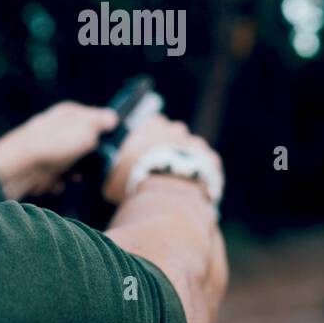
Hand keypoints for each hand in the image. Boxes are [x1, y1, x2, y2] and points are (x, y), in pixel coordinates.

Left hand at [0, 101, 117, 200]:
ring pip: (73, 162)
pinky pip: (59, 177)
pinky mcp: (40, 168)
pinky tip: (57, 182)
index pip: (95, 117)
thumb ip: (100, 123)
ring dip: (77, 172)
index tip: (113, 141)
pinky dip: (60, 182)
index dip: (105, 130)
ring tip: (74, 175)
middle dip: (91, 155)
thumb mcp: (84, 129)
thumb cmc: (51, 146)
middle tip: (95, 161)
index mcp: (68, 113)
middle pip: (84, 142)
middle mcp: (57, 129)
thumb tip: (112, 118)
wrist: (15, 169)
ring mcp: (48, 149)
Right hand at [103, 114, 222, 205]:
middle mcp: (176, 129)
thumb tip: (111, 180)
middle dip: (169, 149)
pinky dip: (201, 175)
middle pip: (173, 135)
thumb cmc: (136, 184)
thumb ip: (115, 173)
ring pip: (191, 150)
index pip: (152, 124)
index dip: (149, 140)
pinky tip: (192, 189)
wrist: (168, 198)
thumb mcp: (113, 179)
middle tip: (160, 170)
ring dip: (186, 162)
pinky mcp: (212, 160)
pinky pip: (207, 166)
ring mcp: (196, 143)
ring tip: (177, 183)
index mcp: (152, 125)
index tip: (146, 154)